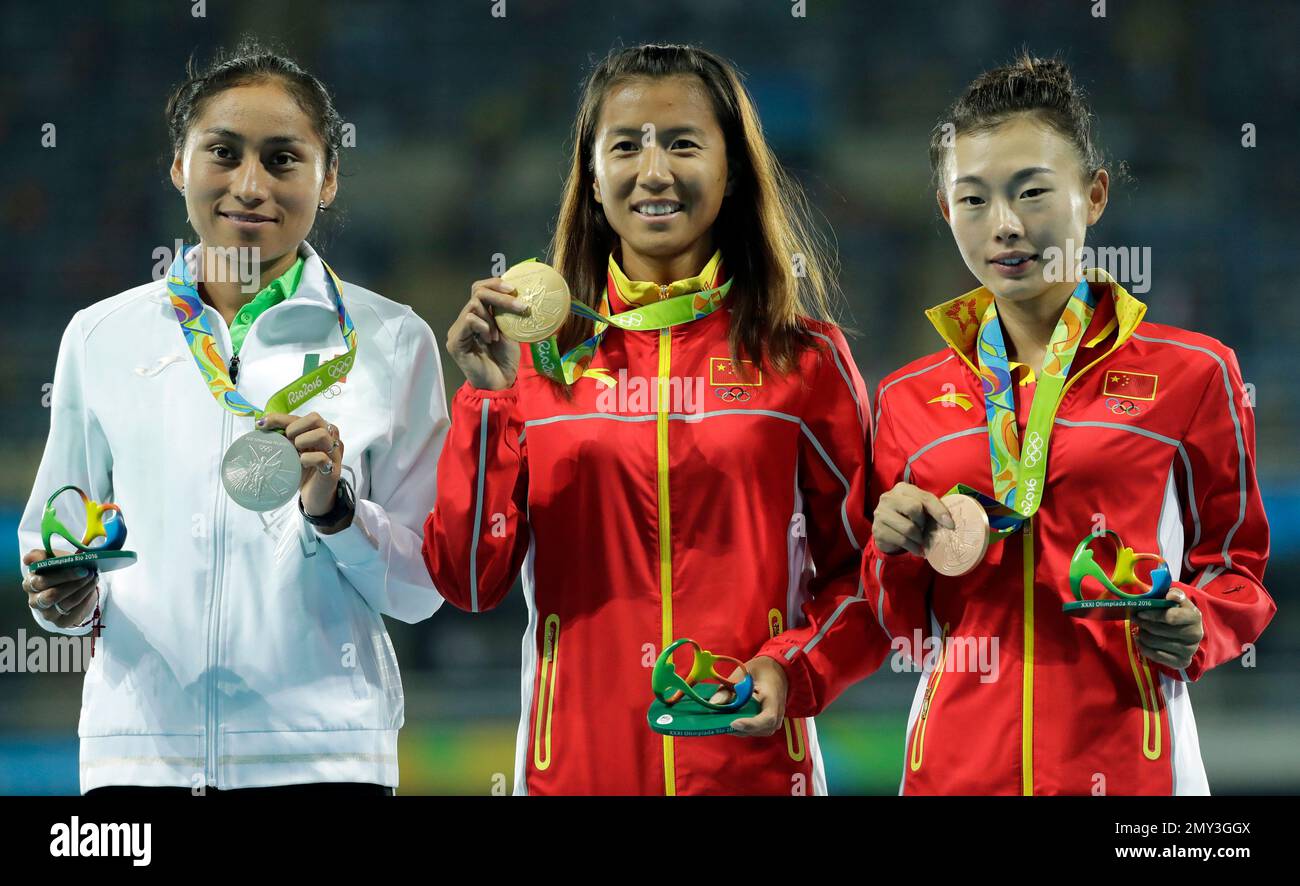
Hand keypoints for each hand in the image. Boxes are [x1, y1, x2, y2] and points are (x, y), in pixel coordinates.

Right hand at [21, 548, 98, 628]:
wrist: (71, 583)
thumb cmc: (59, 569)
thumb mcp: (51, 558)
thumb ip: (39, 556)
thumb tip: (28, 559)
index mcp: (29, 584)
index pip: (42, 581)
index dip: (63, 575)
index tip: (82, 568)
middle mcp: (35, 601)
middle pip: (52, 595)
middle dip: (74, 584)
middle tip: (90, 574)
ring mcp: (47, 613)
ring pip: (65, 604)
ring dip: (83, 590)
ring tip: (93, 579)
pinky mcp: (60, 622)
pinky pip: (73, 615)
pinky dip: (85, 601)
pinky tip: (91, 591)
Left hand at [258, 412, 349, 530]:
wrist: (315, 496)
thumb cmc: (303, 471)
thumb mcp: (292, 452)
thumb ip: (284, 438)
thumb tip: (260, 426)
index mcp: (320, 431)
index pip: (302, 416)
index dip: (280, 418)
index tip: (262, 425)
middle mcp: (330, 438)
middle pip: (316, 419)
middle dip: (295, 427)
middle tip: (287, 440)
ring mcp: (334, 453)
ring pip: (322, 434)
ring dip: (303, 441)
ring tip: (295, 452)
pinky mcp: (333, 469)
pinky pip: (322, 457)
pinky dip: (307, 458)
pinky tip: (301, 464)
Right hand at [446, 278, 528, 390]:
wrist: (500, 384)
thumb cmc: (505, 360)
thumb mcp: (509, 330)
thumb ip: (506, 313)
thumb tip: (516, 292)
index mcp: (478, 316)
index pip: (480, 289)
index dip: (495, 283)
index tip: (514, 288)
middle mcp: (465, 320)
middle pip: (477, 292)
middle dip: (500, 296)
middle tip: (519, 305)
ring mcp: (458, 331)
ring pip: (474, 305)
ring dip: (493, 318)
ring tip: (499, 335)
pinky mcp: (455, 342)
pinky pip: (469, 320)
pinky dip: (484, 327)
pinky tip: (491, 340)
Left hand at [719, 656, 788, 737]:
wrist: (776, 670)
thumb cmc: (760, 670)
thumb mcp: (741, 675)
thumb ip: (728, 689)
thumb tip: (713, 703)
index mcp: (773, 697)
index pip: (767, 718)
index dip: (750, 724)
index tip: (733, 723)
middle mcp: (777, 712)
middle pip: (760, 729)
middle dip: (740, 728)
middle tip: (721, 723)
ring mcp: (776, 719)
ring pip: (757, 732)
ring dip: (741, 729)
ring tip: (725, 721)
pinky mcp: (770, 723)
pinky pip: (757, 730)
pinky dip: (744, 728)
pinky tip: (733, 721)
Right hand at [873, 482, 954, 555]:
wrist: (886, 531)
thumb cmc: (908, 517)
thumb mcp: (919, 509)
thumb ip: (931, 509)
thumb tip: (949, 522)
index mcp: (902, 489)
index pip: (925, 497)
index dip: (939, 511)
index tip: (950, 525)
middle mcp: (888, 497)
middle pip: (914, 508)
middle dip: (923, 523)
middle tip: (925, 530)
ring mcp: (880, 513)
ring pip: (908, 527)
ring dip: (919, 538)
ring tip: (921, 540)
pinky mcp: (878, 530)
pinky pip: (902, 540)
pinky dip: (913, 547)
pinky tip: (917, 549)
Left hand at [1134, 588, 1203, 669]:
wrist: (1187, 631)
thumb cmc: (1177, 611)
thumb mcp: (1176, 599)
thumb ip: (1173, 594)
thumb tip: (1170, 596)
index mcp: (1194, 616)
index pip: (1170, 617)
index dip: (1153, 615)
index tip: (1140, 612)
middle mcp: (1195, 634)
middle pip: (1159, 630)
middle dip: (1143, 624)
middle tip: (1135, 619)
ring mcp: (1189, 650)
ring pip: (1155, 642)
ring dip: (1142, 634)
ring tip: (1140, 629)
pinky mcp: (1182, 662)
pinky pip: (1155, 656)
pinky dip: (1143, 647)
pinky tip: (1140, 640)